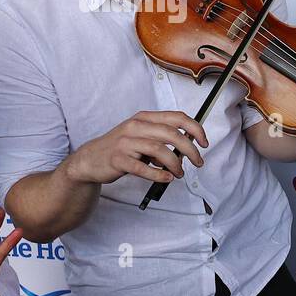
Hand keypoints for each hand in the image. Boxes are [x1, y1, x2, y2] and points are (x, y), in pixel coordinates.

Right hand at [64, 111, 208, 185]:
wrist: (90, 159)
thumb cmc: (122, 148)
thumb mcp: (143, 136)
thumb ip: (163, 138)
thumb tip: (188, 147)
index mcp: (145, 118)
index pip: (177, 117)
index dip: (195, 129)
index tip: (205, 142)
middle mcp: (135, 127)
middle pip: (171, 134)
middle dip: (190, 149)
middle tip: (198, 162)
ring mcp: (125, 143)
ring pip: (159, 150)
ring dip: (175, 164)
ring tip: (180, 174)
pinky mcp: (118, 159)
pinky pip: (142, 167)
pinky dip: (158, 174)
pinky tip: (167, 178)